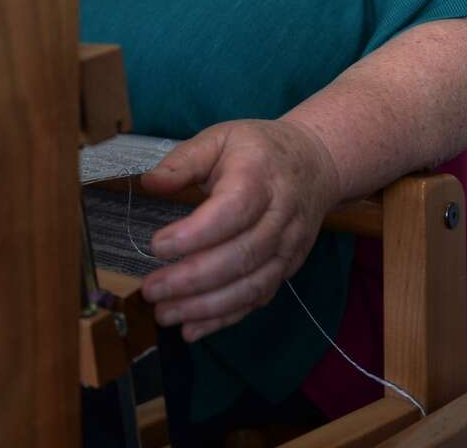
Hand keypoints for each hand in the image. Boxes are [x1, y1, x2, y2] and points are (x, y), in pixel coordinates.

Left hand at [137, 118, 341, 341]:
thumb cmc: (259, 150)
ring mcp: (288, 247)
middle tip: (151, 290)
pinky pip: (258, 298)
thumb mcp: (219, 138)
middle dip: (192, 279)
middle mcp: (280, 217)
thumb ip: (183, 161)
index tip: (157, 246)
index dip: (195, 234)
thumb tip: (149, 183)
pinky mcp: (287, 268)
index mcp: (260, 177)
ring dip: (205, 307)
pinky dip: (225, 317)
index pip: (232, 211)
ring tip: (164, 314)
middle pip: (241, 255)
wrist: (316, 163)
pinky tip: (192, 328)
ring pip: (251, 285)